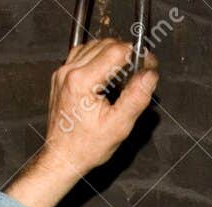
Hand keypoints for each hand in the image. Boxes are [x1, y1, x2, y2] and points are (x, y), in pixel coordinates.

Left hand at [7, 40, 158, 206]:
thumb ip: (136, 97)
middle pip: (106, 44)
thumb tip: (150, 75)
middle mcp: (69, 71)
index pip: (117, 51)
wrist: (63, 157)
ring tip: (119, 80)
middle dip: (125, 56)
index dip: (137, 55)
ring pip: (94, 45)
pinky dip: (97, 59)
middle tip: (136, 75)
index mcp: (82, 81)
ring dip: (111, 56)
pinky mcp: (61, 75)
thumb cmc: (86, 147)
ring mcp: (63, 72)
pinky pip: (82, 54)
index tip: (146, 66)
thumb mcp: (119, 126)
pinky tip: (104, 77)